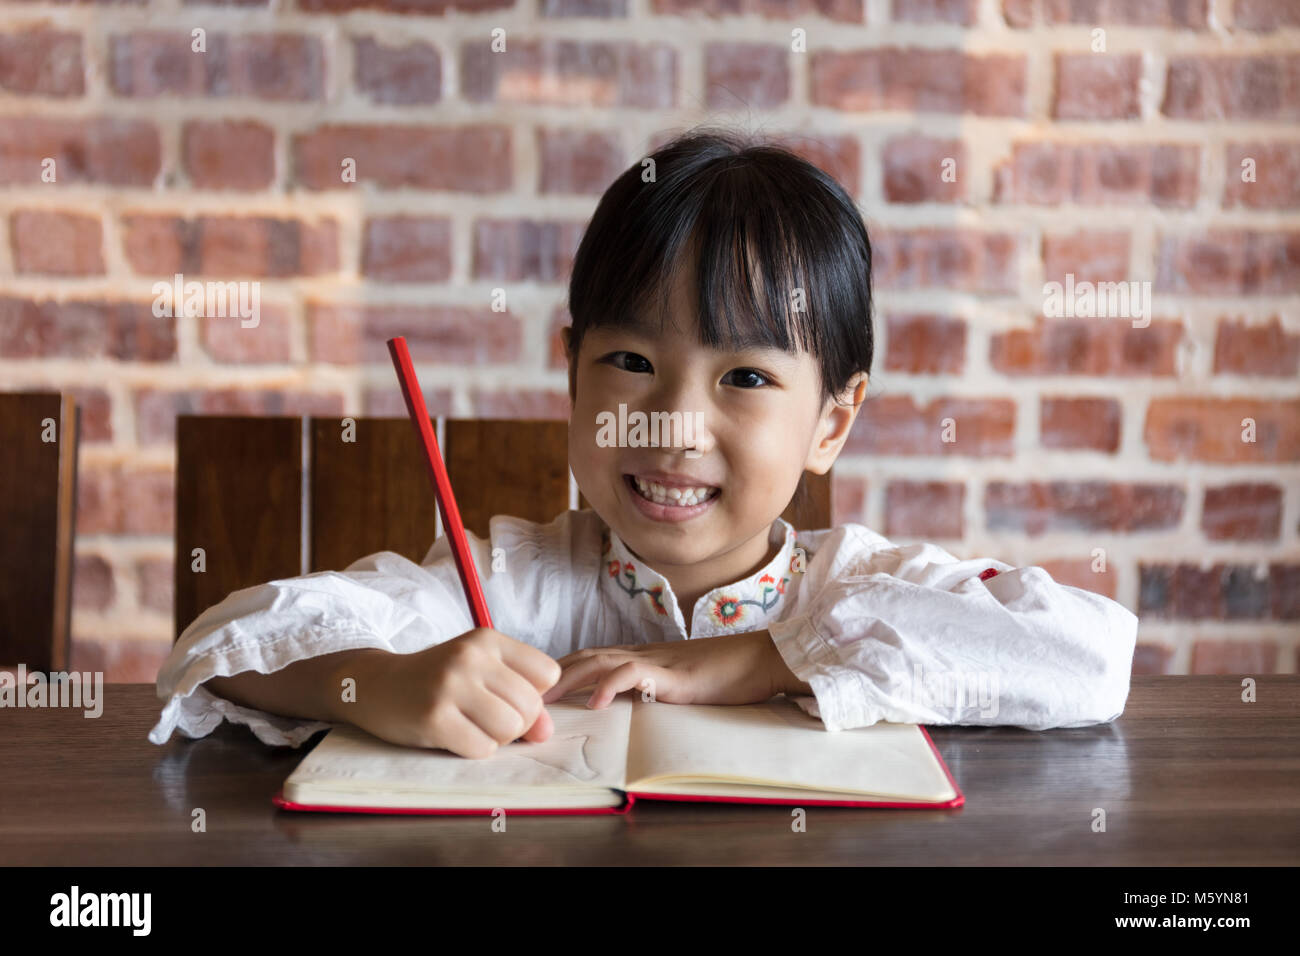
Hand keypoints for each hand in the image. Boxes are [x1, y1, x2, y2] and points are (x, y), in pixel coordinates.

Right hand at [339, 628, 560, 758]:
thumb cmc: (437, 681)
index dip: (534, 695)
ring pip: (509, 729)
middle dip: (516, 723)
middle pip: (530, 707)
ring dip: (495, 738)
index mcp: (488, 640)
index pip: (548, 674)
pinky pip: (481, 748)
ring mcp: (450, 686)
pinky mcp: (433, 717)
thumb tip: (547, 733)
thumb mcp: (481, 675)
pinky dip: (473, 749)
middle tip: (484, 717)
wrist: (373, 685)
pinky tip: (453, 735)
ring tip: (471, 726)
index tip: (506, 697)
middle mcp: (470, 657)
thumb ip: (520, 698)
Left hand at [541, 630, 803, 708]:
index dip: (562, 669)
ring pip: (601, 661)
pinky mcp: (672, 675)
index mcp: (642, 656)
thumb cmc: (725, 673)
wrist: (761, 659)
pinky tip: (596, 702)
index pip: (591, 656)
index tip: (536, 688)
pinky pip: (634, 674)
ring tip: (545, 699)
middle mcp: (642, 653)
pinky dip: (611, 685)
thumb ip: (650, 687)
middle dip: (552, 675)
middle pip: (585, 656)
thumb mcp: (677, 683)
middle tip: (524, 696)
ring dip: (569, 679)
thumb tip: (623, 703)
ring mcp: (656, 661)